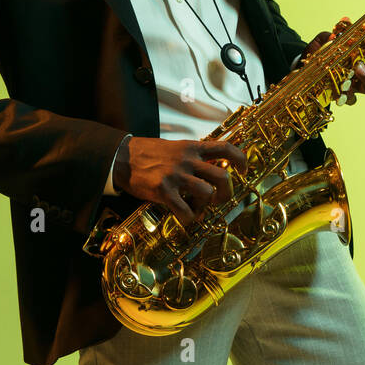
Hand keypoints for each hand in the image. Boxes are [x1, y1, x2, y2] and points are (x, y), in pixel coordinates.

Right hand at [114, 137, 242, 226]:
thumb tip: (211, 168)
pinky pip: (185, 210)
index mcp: (192, 148)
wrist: (122, 157)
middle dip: (226, 192)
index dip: (240, 160)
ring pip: (207, 193)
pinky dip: (189, 218)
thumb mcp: (175, 147)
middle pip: (222, 176)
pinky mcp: (163, 191)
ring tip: (198, 207)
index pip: (225, 148)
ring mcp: (176, 176)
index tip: (243, 170)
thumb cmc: (148, 153)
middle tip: (219, 198)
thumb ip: (194, 155)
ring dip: (206, 205)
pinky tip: (184, 216)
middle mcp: (187, 160)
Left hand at [299, 17, 364, 107]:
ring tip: (357, 68)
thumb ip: (337, 32)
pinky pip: (352, 99)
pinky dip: (348, 96)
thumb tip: (345, 21)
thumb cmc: (324, 51)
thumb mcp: (327, 39)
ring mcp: (359, 84)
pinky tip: (341, 91)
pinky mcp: (347, 96)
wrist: (307, 69)